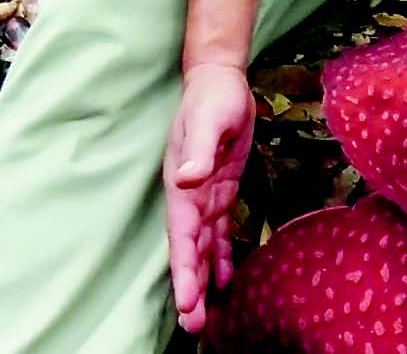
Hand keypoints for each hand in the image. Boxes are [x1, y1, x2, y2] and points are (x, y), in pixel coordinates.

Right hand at [163, 63, 255, 333]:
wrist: (219, 81)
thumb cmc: (211, 98)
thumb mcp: (207, 121)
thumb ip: (197, 151)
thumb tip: (187, 180)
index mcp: (181, 186)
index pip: (181, 237)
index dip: (183, 269)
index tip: (186, 302)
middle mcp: (190, 197)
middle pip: (188, 250)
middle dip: (190, 287)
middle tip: (194, 326)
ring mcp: (205, 196)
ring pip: (203, 246)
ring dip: (204, 278)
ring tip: (206, 316)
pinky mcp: (223, 190)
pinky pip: (220, 229)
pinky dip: (222, 254)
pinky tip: (225, 278)